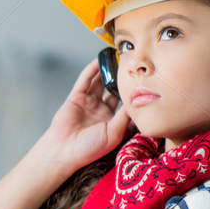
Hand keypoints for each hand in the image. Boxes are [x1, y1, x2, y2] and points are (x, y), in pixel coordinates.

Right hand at [37, 59, 133, 175]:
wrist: (64, 151)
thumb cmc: (90, 148)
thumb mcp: (115, 132)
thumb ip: (125, 115)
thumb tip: (137, 98)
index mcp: (113, 121)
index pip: (126, 102)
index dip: (134, 92)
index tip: (145, 80)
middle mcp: (102, 110)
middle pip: (114, 89)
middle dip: (122, 78)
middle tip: (132, 64)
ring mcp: (88, 103)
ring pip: (100, 82)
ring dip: (107, 70)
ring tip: (116, 57)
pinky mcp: (76, 98)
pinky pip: (85, 81)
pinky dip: (92, 70)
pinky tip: (100, 60)